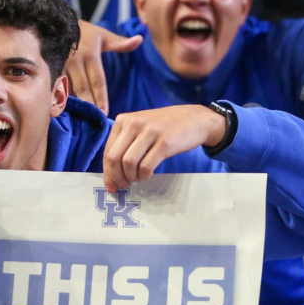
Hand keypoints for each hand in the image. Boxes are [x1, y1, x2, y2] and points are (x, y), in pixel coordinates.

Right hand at [65, 20, 142, 113]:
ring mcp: (61, 64)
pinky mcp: (50, 68)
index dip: (101, 97)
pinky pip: (56, 86)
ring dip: (73, 104)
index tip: (104, 112)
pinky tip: (62, 111)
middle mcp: (75, 60)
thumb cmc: (85, 32)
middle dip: (89, 105)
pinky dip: (60, 98)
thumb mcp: (103, 35)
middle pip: (82, 88)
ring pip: (67, 89)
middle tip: (94, 120)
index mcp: (90, 54)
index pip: (97, 80)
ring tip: (78, 120)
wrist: (58, 22)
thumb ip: (120, 43)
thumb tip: (139, 39)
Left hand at [103, 104, 226, 191]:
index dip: (107, 173)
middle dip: (117, 177)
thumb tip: (111, 173)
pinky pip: (146, 166)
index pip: (108, 151)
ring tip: (138, 178)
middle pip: (114, 158)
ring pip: (128, 163)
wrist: (195, 119)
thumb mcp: (141, 125)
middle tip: (124, 185)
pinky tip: (147, 175)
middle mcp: (134, 124)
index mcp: (123, 120)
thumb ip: (125, 142)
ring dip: (131, 177)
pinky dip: (144, 176)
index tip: (111, 186)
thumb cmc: (165, 126)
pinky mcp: (164, 143)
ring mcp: (150, 132)